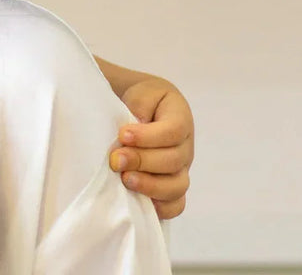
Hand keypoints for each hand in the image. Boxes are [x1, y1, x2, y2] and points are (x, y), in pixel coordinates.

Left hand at [108, 77, 192, 219]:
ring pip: (177, 186)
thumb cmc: (141, 101)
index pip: (174, 130)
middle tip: (116, 159)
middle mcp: (185, 147)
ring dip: (150, 186)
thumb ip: (140, 104)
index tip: (123, 134)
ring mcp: (181, 170)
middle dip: (142, 161)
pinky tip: (138, 200)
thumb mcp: (141, 93)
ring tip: (125, 179)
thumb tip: (137, 126)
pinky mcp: (172, 188)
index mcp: (180, 118)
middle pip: (174, 160)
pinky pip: (175, 205)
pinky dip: (160, 207)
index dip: (149, 136)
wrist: (144, 109)